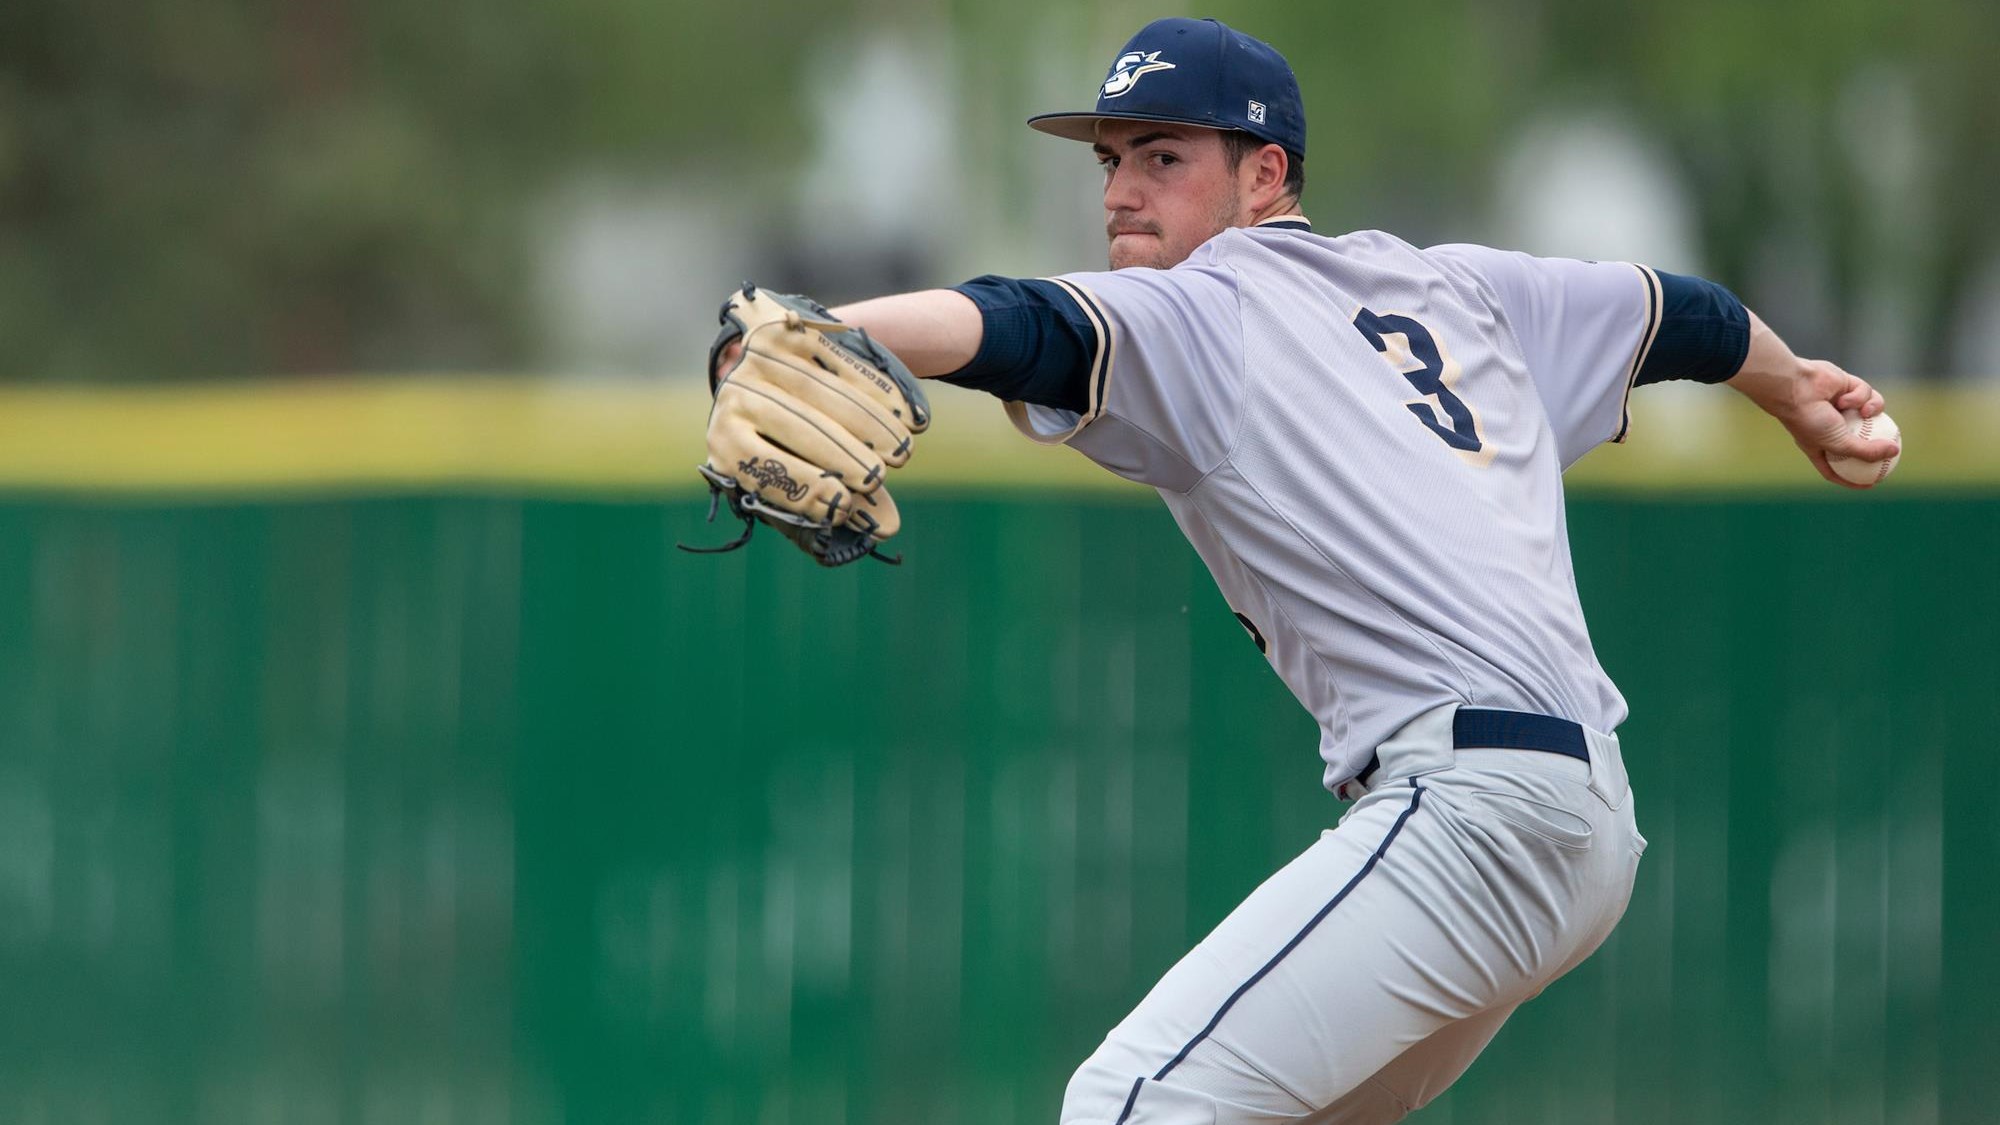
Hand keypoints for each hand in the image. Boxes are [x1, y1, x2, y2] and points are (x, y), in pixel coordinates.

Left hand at [683, 284, 931, 565]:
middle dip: (842, 455)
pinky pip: (838, 364)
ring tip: (901, 453)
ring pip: (821, 393)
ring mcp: (760, 359)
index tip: (843, 506)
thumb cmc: (791, 445)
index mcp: (725, 444)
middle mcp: (735, 396)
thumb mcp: (801, 476)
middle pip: (797, 427)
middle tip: (878, 477)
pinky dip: (875, 391)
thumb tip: (888, 527)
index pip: (763, 468)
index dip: (803, 488)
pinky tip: (902, 417)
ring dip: (867, 425)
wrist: (771, 373)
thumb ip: (841, 500)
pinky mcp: (791, 333)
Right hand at [1725, 310, 1900, 488]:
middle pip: (1859, 439)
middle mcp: (1829, 426)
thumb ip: (1867, 451)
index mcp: (1819, 445)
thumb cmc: (1810, 420)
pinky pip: (1864, 392)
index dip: (1853, 478)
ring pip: (1870, 412)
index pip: (1837, 468)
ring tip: (1866, 412)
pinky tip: (1847, 397)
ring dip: (1871, 410)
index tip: (1872, 483)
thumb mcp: (1839, 444)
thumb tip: (1895, 452)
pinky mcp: (1846, 385)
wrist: (1796, 388)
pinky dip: (1859, 396)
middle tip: (1893, 450)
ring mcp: (1839, 406)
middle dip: (1876, 444)